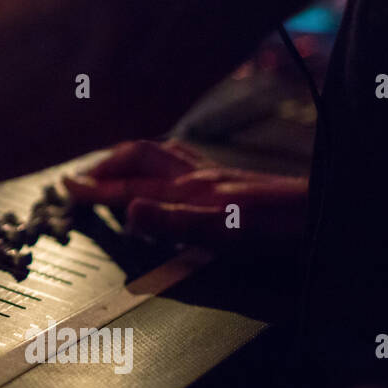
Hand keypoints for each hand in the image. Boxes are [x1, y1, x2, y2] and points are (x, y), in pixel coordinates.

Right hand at [61, 140, 308, 252]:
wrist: (322, 217)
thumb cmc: (278, 229)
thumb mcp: (222, 231)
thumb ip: (172, 220)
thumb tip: (128, 209)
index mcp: (189, 190)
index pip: (128, 184)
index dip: (93, 187)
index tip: (65, 186)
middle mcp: (197, 176)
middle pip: (139, 157)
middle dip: (105, 164)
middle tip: (81, 177)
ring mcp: (214, 175)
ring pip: (160, 155)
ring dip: (129, 158)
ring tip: (112, 166)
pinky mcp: (230, 181)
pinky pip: (182, 161)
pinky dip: (159, 161)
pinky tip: (166, 172)